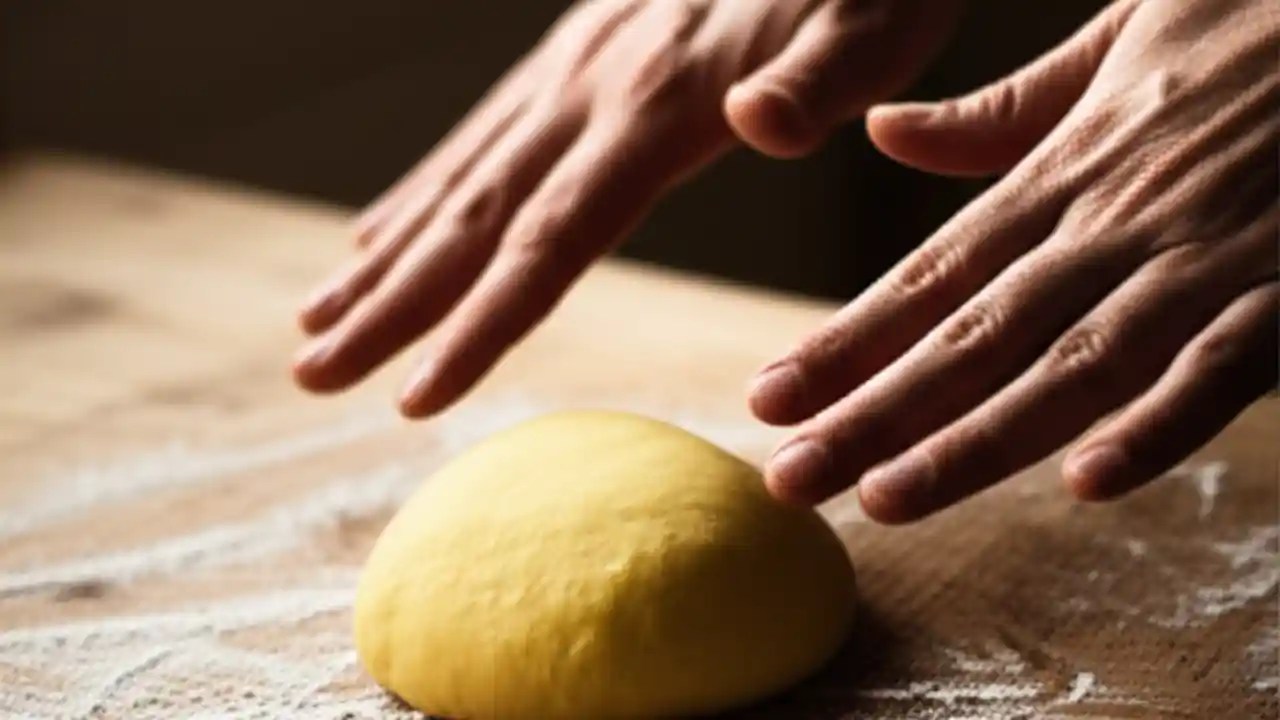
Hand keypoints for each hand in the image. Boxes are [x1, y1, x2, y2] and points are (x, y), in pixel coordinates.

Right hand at [292, 0, 959, 415]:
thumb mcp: (873, 21)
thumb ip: (815, 78)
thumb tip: (759, 126)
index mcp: (658, 107)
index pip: (549, 238)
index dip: (481, 323)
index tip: (414, 397)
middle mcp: (590, 91)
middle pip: (473, 219)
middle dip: (392, 308)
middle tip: (310, 375)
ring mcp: (571, 71)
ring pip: (457, 180)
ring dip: (384, 258)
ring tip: (317, 317)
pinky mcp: (575, 58)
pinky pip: (479, 138)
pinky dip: (418, 195)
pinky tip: (379, 230)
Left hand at [752, 0, 1277, 520]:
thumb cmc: (1255, 26)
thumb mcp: (1118, 42)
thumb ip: (1002, 107)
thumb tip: (887, 134)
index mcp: (1067, 173)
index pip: (930, 274)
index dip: (846, 341)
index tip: (771, 396)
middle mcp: (1114, 224)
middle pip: (972, 337)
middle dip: (874, 414)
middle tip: (788, 479)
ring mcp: (1203, 260)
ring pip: (1070, 366)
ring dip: (977, 440)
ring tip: (884, 499)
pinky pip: (1222, 367)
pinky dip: (1161, 424)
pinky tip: (1090, 483)